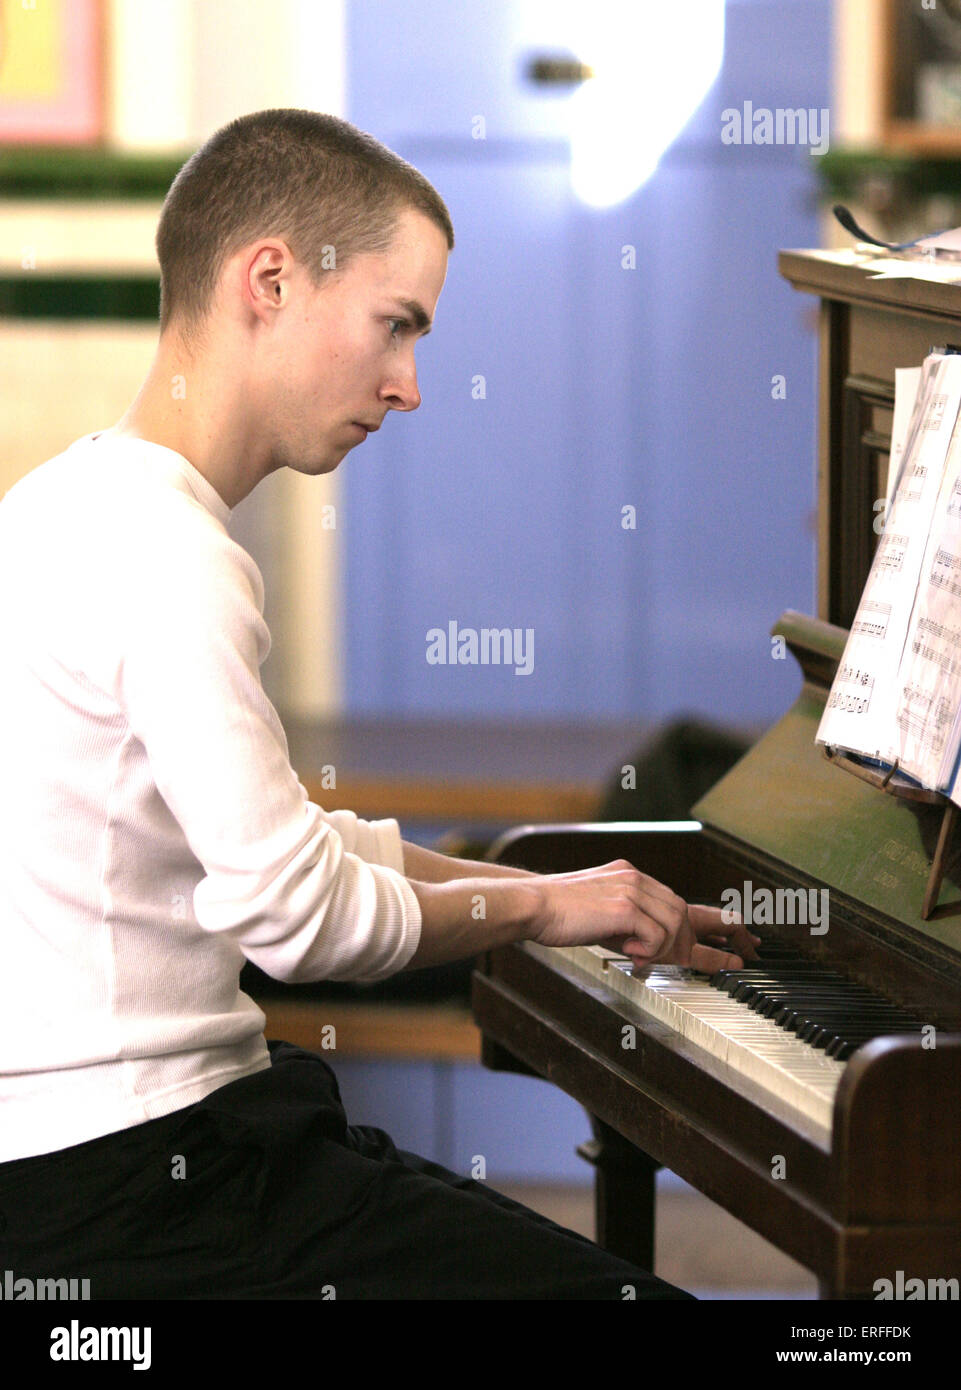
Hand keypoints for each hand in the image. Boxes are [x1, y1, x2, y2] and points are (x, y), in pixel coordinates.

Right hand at [528, 862, 760, 971]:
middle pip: (685, 913)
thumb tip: (652, 948)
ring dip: (663, 949)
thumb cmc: (560, 915)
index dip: (717, 920)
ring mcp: (632, 889)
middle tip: (723, 961)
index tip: (743, 937)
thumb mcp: (603, 917)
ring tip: (638, 956)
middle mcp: (637, 878)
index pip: (682, 900)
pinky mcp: (625, 906)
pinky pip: (656, 935)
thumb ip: (631, 925)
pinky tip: (628, 952)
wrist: (534, 906)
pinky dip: (647, 950)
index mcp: (632, 876)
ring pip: (674, 925)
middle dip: (703, 942)